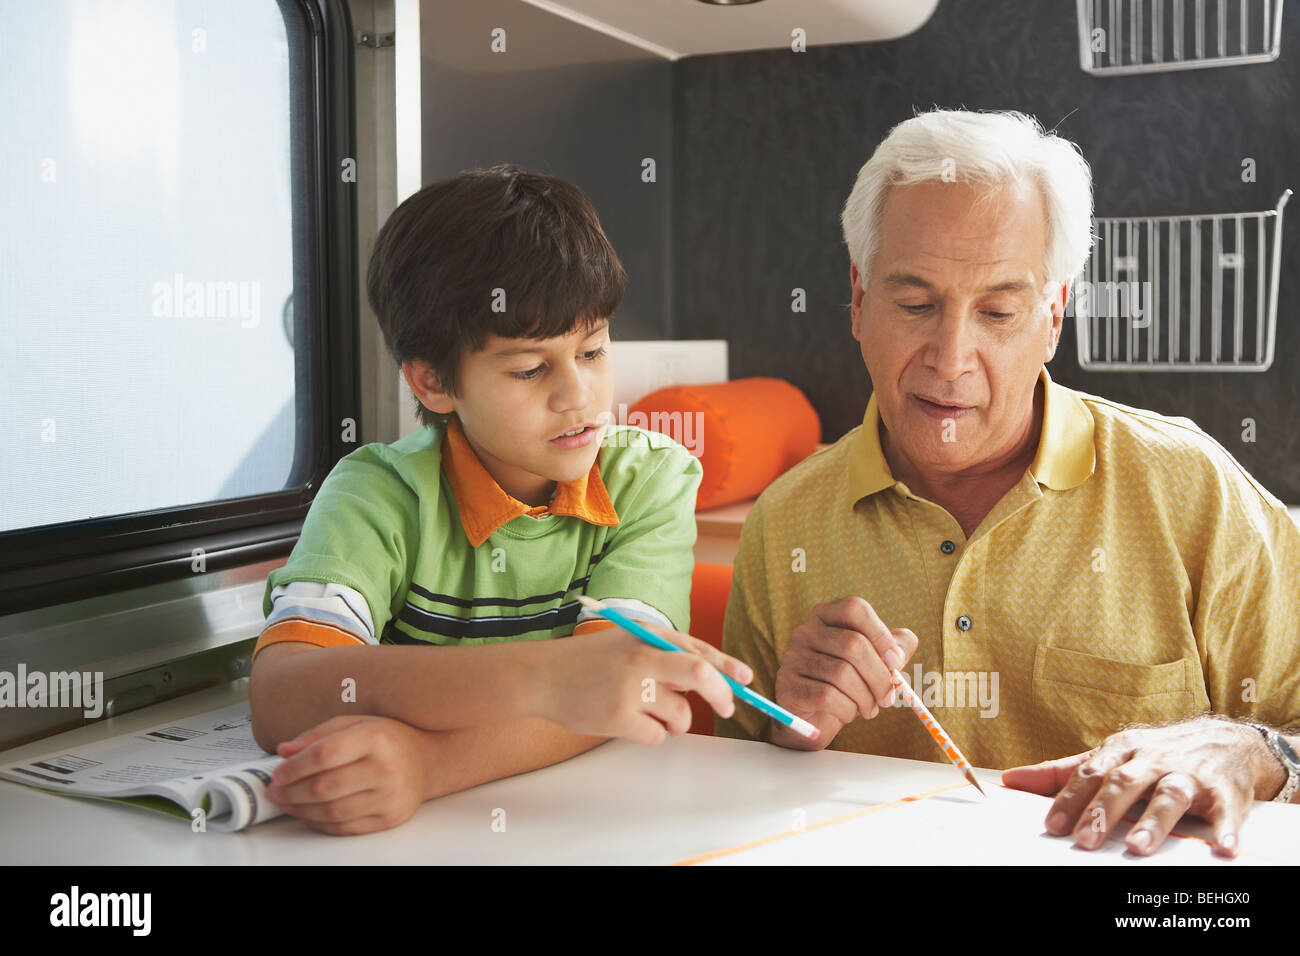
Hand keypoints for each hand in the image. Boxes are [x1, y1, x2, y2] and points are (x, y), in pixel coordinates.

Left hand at [266, 714, 431, 835]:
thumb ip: (319, 735)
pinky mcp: (389, 818)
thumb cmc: (390, 740)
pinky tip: (308, 813)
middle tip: (275, 790)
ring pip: (332, 811)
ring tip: (286, 802)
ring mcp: (389, 797)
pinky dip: (319, 823)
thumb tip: (285, 751)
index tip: (278, 773)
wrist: (429, 761)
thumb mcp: (358, 723)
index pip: (324, 755)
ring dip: (301, 809)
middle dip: (291, 791)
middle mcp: (385, 768)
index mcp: (376, 738)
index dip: (294, 767)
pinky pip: (345, 827)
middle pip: (324, 787)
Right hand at [542, 622, 752, 745]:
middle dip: (723, 694)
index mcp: (647, 635)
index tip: (746, 678)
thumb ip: (665, 653)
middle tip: (728, 707)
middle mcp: (641, 657)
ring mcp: (630, 688)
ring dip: (678, 722)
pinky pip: (658, 736)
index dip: (728, 666)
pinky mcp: (618, 716)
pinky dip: (654, 735)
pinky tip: (631, 723)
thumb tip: (714, 676)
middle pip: (700, 675)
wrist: (542, 676)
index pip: (698, 649)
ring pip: (681, 714)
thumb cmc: (589, 662)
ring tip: (655, 715)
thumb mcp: (627, 641)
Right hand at [770, 596, 918, 750]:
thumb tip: (903, 646)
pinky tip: (848, 713)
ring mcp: (793, 657)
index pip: (855, 608)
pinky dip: (847, 709)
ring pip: (842, 673)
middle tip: (888, 697)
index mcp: (826, 615)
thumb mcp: (874, 661)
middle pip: (853, 644)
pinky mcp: (787, 684)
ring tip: (868, 708)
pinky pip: (827, 696)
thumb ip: (894, 647)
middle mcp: (805, 631)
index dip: (880, 634)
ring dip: (865, 698)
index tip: (896, 662)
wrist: (814, 716)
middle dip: (879, 676)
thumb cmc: (847, 683)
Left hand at [1001, 718, 1272, 857]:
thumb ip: (1062, 772)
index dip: (1070, 799)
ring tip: (1137, 846)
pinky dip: (1225, 827)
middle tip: (1085, 840)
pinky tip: (1221, 845)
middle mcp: (1153, 759)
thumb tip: (1013, 780)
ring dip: (1154, 821)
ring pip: (1170, 794)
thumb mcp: (1110, 757)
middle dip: (1103, 811)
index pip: (1089, 774)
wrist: (1226, 740)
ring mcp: (1189, 774)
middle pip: (1124, 783)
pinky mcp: (1225, 791)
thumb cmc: (1156, 753)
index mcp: (1122, 751)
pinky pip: (1226, 810)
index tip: (1053, 824)